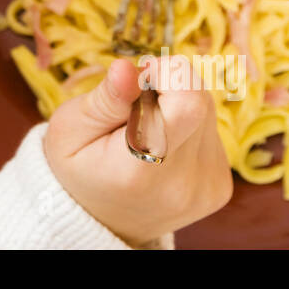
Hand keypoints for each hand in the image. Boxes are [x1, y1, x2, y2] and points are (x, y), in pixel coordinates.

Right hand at [42, 54, 233, 244]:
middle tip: (133, 106)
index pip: (187, 103)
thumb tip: (126, 68)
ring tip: (146, 128)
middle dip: (167, 86)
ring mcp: (206, 187)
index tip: (137, 79)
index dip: (167, 75)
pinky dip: (187, 126)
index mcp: (139, 169)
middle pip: (198, 99)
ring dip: (177, 105)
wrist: (101, 220)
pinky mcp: (220, 186)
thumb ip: (103, 99)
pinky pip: (211, 132)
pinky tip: (163, 145)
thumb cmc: (78, 166)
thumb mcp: (69, 128)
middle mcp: (182, 183)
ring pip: (207, 111)